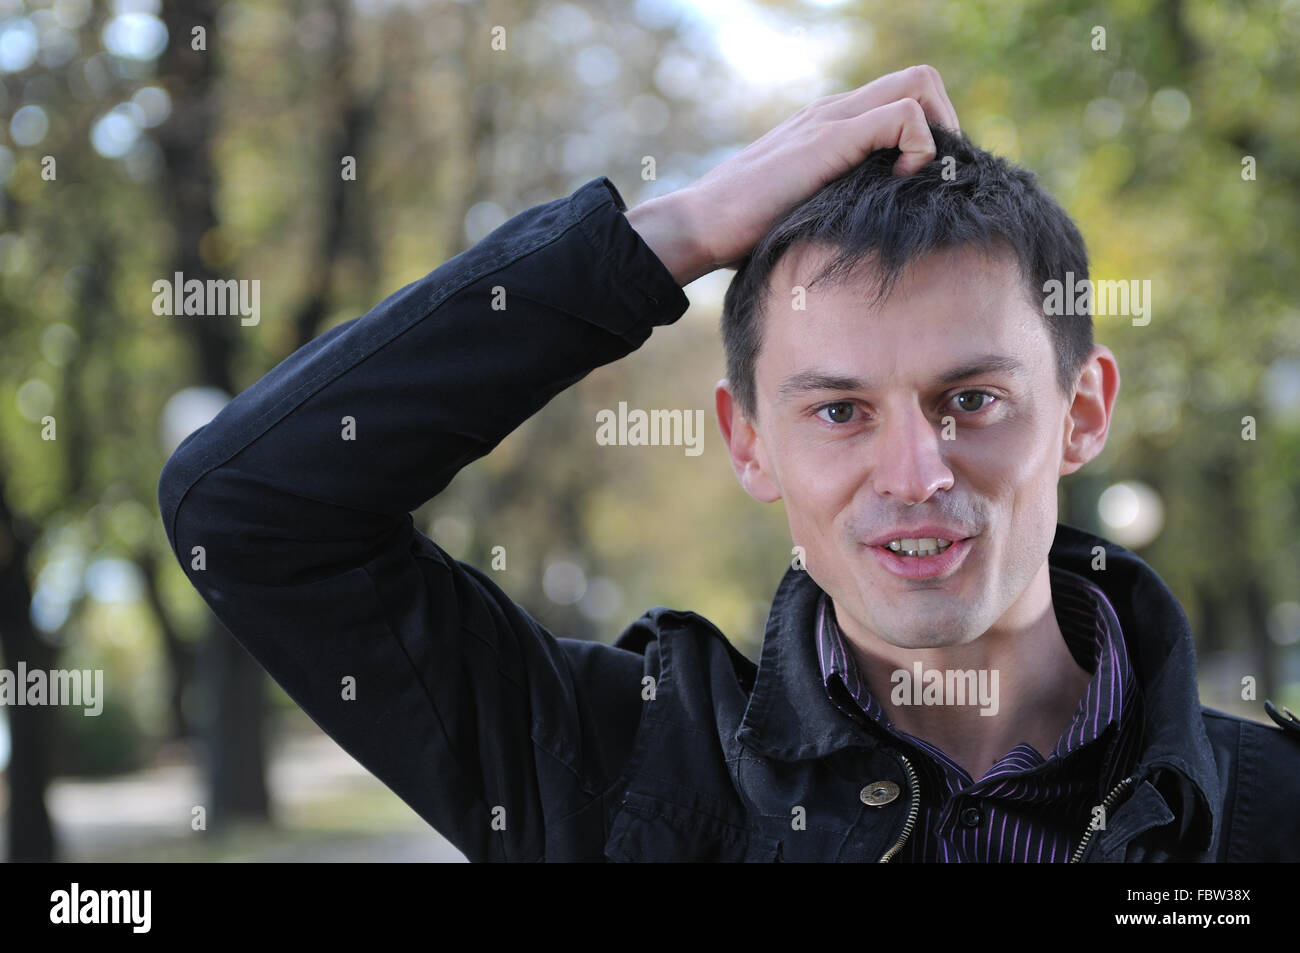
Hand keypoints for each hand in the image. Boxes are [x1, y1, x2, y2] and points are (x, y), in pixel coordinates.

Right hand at [627, 65, 959, 285]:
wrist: (698, 227)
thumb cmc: (741, 234)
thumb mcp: (803, 214)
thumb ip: (832, 207)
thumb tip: (861, 244)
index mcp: (830, 125)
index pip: (903, 99)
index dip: (929, 134)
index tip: (923, 184)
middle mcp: (835, 111)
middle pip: (920, 81)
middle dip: (945, 126)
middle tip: (932, 180)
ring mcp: (831, 119)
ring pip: (918, 86)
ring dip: (937, 132)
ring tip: (917, 182)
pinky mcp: (828, 138)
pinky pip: (903, 117)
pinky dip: (919, 148)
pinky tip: (899, 188)